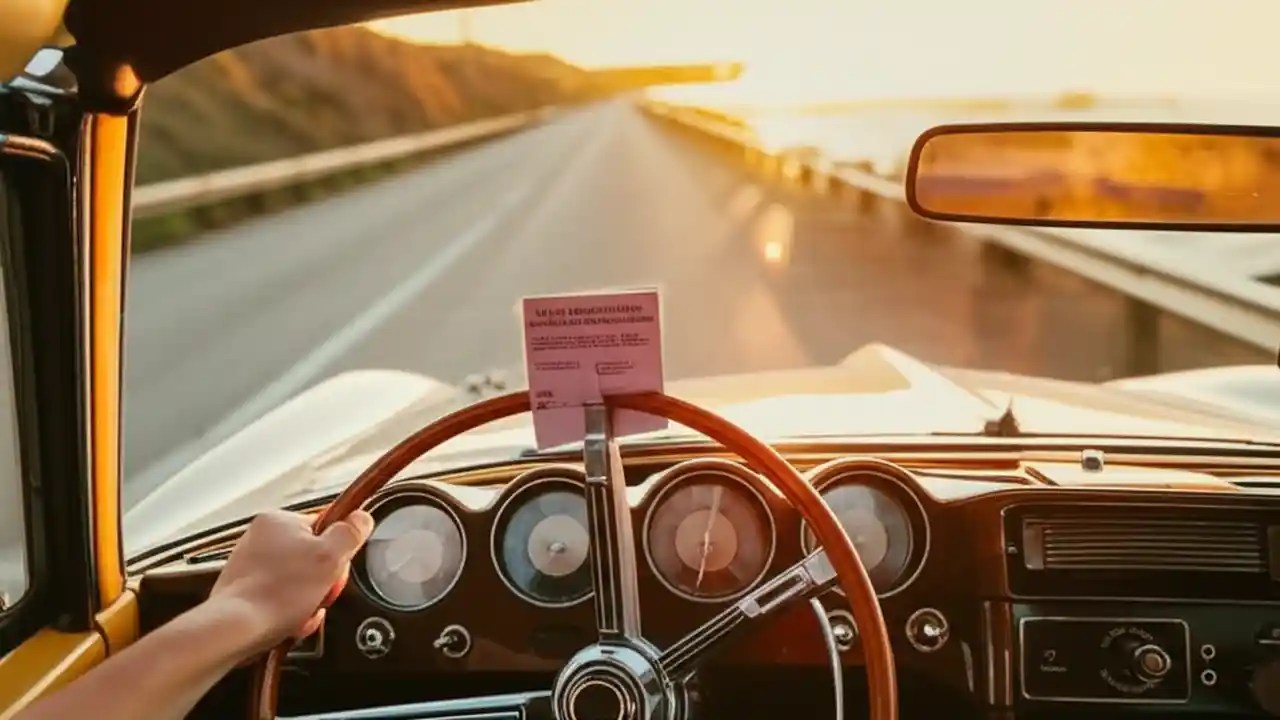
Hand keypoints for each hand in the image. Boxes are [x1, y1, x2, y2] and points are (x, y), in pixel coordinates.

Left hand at [209, 509, 373, 655]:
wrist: (236, 629)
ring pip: (297, 581)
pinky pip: (279, 598)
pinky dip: (289, 612)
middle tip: (320, 596)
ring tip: (302, 614)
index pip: (325, 528)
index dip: (337, 553)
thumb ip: (350, 533)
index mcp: (278, 520)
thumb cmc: (279, 592)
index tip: (335, 571)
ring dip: (308, 601)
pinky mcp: (242, 591)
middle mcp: (259, 537)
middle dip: (321, 582)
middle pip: (312, 557)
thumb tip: (361, 518)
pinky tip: (289, 623)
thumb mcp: (329, 558)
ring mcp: (249, 565)